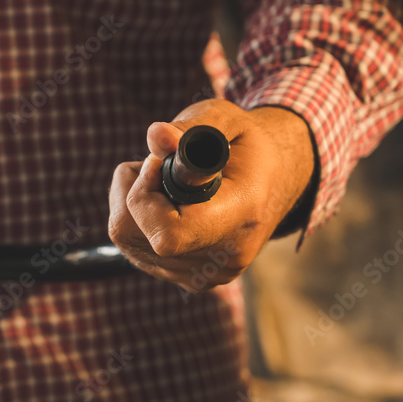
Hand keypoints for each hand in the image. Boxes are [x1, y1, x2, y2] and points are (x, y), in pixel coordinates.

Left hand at [107, 99, 313, 290]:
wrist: (274, 180)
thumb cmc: (245, 145)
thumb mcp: (225, 120)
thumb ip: (189, 127)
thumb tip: (156, 136)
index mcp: (241, 216)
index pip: (167, 234)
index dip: (146, 195)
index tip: (158, 162)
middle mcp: (225, 256)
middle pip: (135, 235)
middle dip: (135, 192)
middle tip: (161, 165)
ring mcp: (206, 275)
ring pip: (127, 240)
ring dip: (133, 203)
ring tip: (166, 182)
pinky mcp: (190, 281)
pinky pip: (136, 249)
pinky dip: (138, 221)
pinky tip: (168, 205)